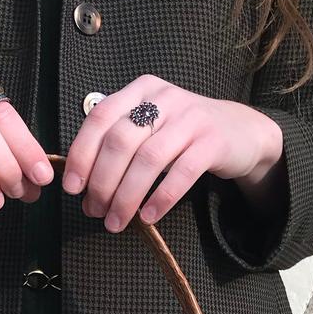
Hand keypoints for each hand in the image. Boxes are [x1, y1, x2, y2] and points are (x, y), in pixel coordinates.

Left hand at [62, 75, 283, 232]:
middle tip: (94, 212)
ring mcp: (191, 117)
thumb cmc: (183, 136)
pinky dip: (161, 198)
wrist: (240, 132)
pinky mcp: (213, 141)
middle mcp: (163, 98)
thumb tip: (82, 183)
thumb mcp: (149, 127)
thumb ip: (119, 143)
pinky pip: (182, 172)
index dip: (82, 154)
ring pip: (149, 159)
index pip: (100, 118)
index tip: (72, 188)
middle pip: (121, 142)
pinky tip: (147, 217)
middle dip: (102, 182)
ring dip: (127, 196)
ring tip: (116, 222)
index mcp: (140, 91)